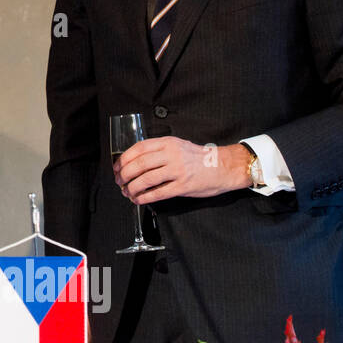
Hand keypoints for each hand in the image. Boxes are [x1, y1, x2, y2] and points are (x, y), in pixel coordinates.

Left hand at [115, 137, 250, 203]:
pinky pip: (158, 193)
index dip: (124, 159)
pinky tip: (139, 200)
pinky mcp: (183, 186)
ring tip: (128, 192)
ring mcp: (178, 171)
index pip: (138, 148)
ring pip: (146, 179)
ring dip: (132, 188)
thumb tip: (135, 161)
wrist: (225, 167)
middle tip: (119, 182)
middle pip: (139, 165)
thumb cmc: (200, 158)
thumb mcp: (178, 145)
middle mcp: (172, 155)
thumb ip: (159, 151)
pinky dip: (144, 197)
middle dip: (124, 175)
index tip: (117, 167)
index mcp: (168, 143)